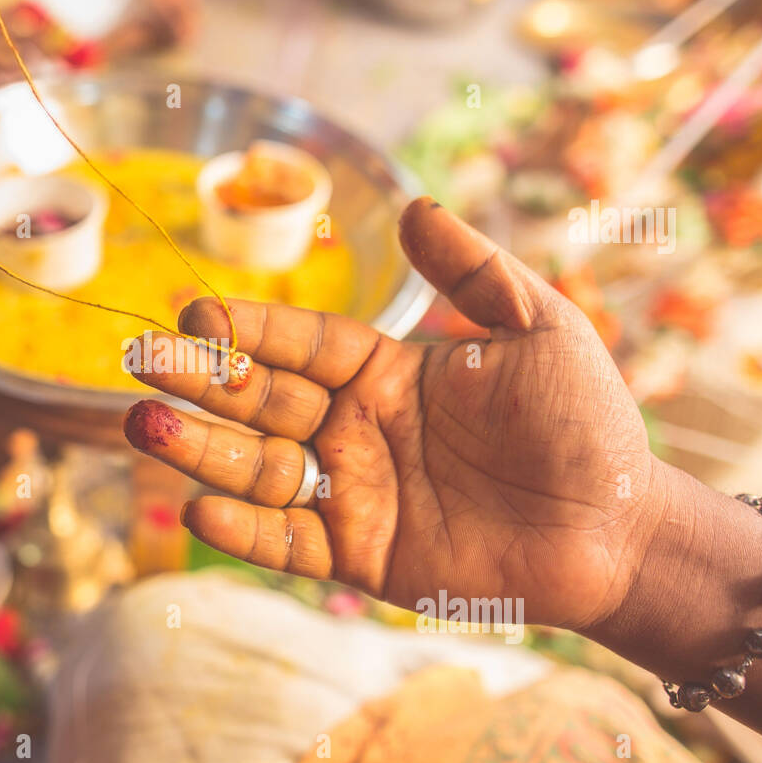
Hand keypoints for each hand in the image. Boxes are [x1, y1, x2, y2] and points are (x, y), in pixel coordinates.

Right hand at [122, 198, 658, 630]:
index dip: (250, 328)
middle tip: (142, 360)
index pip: (300, 343)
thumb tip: (413, 206)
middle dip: (201, 380)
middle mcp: (356, 428)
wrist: (619, 528)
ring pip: (258, 468)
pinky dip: (243, 530)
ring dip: (199, 451)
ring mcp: (353, 493)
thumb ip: (473, 271)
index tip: (196, 313)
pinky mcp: (361, 556)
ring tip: (145, 428)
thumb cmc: (586, 424)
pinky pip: (289, 541)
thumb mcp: (538, 327)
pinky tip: (198, 510)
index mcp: (387, 371)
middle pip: (260, 399)